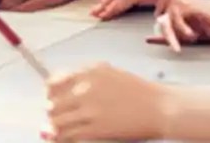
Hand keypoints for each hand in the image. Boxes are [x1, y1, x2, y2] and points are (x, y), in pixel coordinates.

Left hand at [47, 63, 166, 141]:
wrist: (159, 107)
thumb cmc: (139, 91)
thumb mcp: (109, 72)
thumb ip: (86, 75)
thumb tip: (64, 83)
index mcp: (88, 73)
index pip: (53, 83)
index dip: (50, 94)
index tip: (51, 99)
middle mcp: (85, 89)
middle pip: (53, 104)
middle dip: (52, 112)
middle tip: (57, 117)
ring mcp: (90, 110)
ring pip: (57, 121)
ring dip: (56, 127)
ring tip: (59, 130)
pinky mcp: (96, 129)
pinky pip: (69, 135)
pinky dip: (64, 138)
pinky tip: (66, 138)